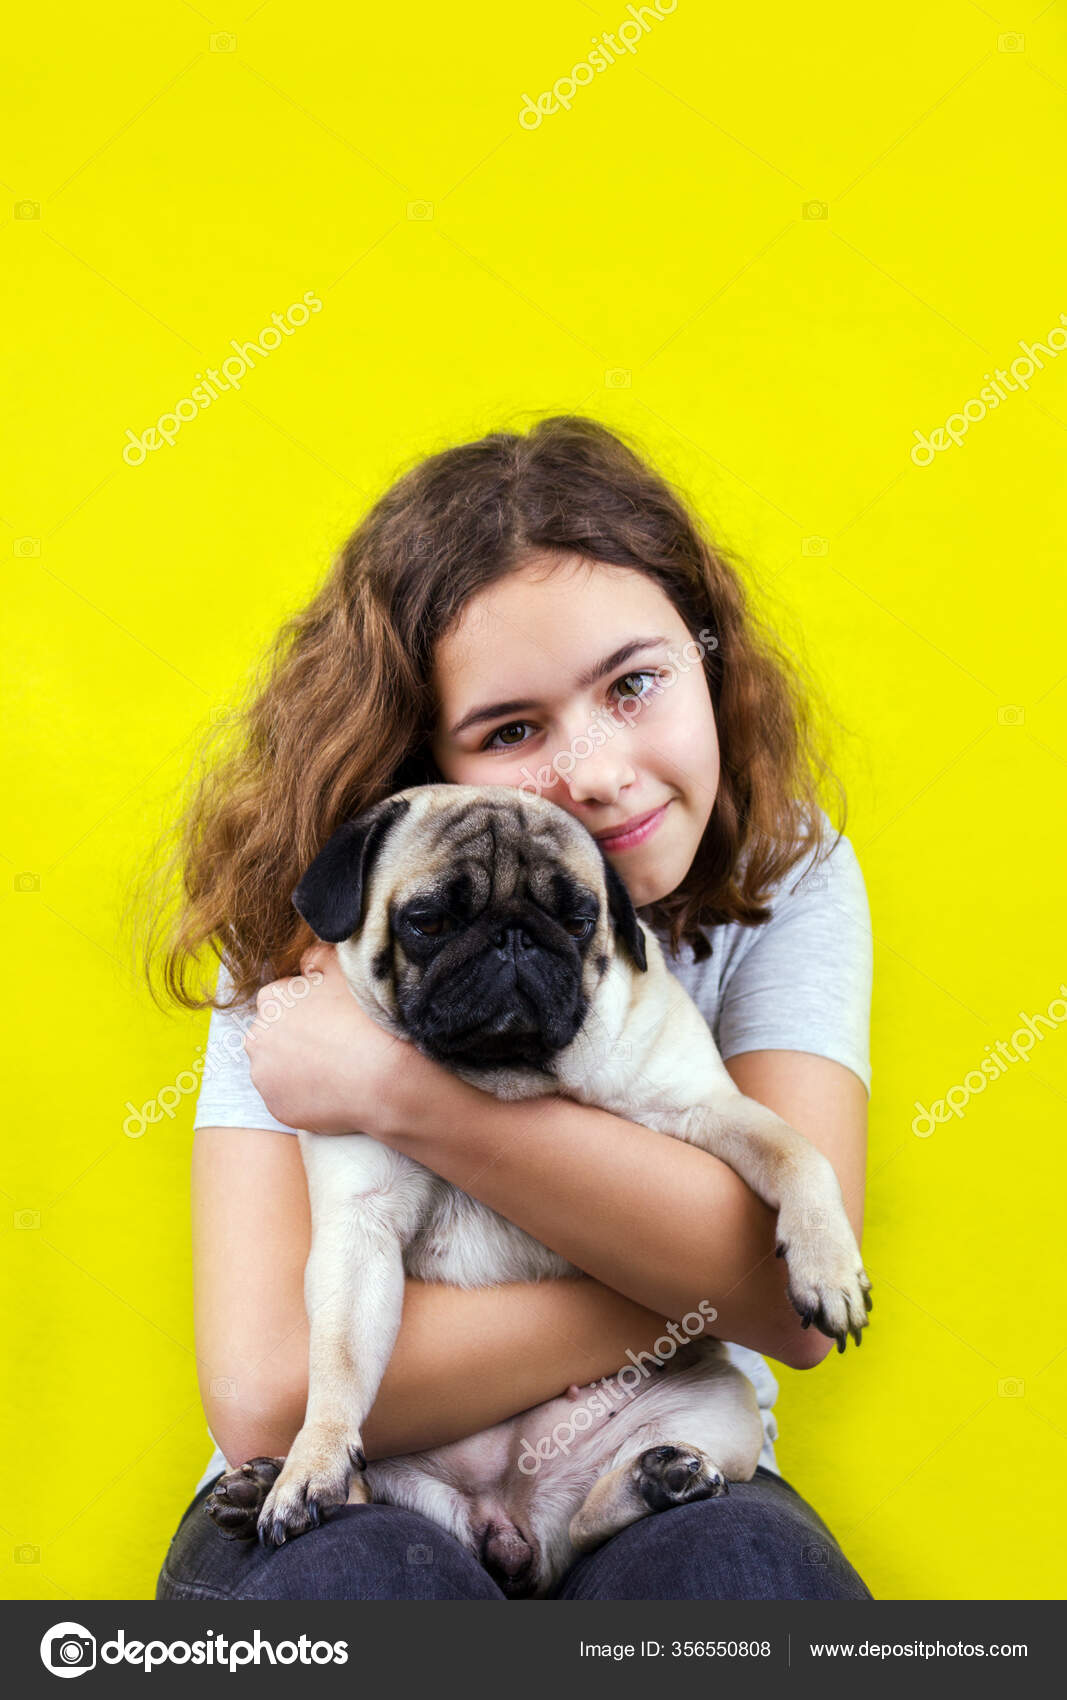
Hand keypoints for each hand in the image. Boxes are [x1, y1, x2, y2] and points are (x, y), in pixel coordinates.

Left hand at [243, 942, 430, 1136]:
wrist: (385, 1079)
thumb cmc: (366, 1020)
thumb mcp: (344, 970)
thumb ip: (316, 957)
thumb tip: (305, 964)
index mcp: (271, 999)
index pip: (283, 998)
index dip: (310, 1005)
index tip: (332, 1014)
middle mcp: (257, 1037)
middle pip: (275, 1033)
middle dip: (297, 1036)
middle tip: (335, 1041)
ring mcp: (264, 1077)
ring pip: (278, 1067)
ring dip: (297, 1066)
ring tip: (335, 1067)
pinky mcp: (276, 1108)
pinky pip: (288, 1098)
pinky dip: (305, 1094)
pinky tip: (332, 1088)